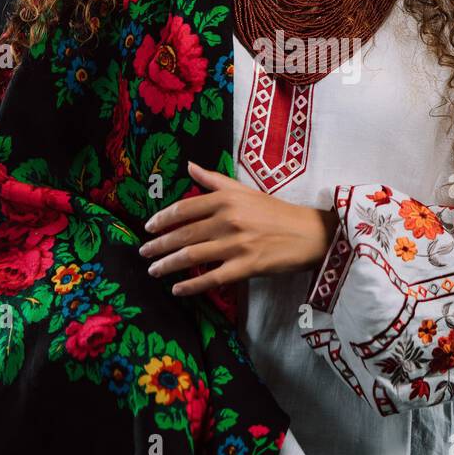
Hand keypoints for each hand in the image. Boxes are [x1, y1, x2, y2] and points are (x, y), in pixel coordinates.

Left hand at [138, 160, 338, 296]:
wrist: (309, 233)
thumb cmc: (276, 211)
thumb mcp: (246, 190)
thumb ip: (215, 180)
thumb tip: (189, 166)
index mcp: (227, 199)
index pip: (185, 209)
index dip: (163, 219)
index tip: (149, 228)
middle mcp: (229, 220)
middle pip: (184, 234)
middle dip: (159, 245)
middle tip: (144, 252)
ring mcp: (237, 244)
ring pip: (193, 256)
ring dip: (168, 264)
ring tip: (154, 270)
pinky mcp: (246, 266)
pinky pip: (212, 278)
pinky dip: (191, 285)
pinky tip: (177, 289)